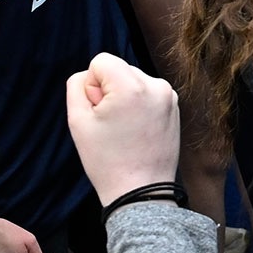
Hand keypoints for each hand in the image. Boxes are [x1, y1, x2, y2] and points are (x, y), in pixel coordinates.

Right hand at [66, 53, 181, 205]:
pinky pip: (147, 92)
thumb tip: (89, 76)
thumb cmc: (107, 160)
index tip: (99, 112)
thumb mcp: (77, 121)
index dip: (92, 86)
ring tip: (124, 129)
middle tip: (111, 125)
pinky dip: (139, 105)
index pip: (100, 61)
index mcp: (132, 86)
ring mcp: (169, 96)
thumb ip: (77, 87)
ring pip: (133, 80)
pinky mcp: (175, 106)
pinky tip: (137, 130)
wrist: (141, 192)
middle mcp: (156, 85)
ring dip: (124, 98)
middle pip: (118, 68)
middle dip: (109, 91)